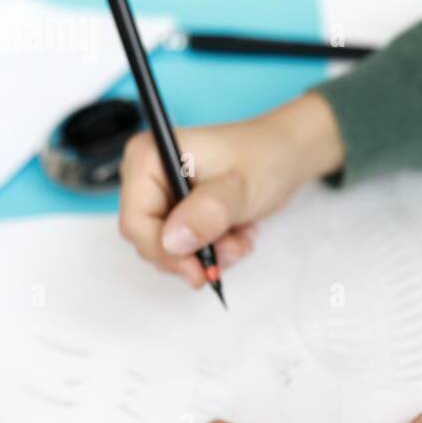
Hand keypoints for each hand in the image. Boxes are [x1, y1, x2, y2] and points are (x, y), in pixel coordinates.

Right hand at [117, 92, 343, 289]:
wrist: (286, 155)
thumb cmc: (264, 159)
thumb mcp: (240, 188)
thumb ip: (207, 213)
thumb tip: (172, 242)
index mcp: (148, 158)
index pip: (135, 222)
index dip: (164, 251)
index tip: (199, 267)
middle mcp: (145, 175)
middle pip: (148, 239)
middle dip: (192, 254)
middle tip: (234, 247)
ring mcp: (160, 194)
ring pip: (168, 249)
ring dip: (208, 253)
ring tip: (241, 238)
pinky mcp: (175, 209)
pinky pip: (183, 247)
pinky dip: (211, 249)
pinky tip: (237, 234)